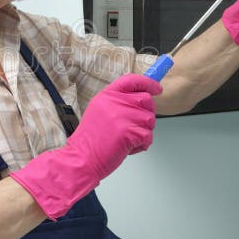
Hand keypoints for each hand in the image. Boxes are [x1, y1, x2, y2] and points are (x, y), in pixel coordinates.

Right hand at [10, 74, 161, 218]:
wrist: (81, 158)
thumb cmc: (90, 140)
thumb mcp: (99, 111)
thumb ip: (118, 102)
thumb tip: (140, 99)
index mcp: (107, 95)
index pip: (132, 80)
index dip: (148, 83)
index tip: (157, 88)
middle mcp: (115, 102)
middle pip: (147, 99)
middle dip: (146, 113)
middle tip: (134, 125)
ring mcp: (123, 116)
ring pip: (150, 119)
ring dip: (143, 132)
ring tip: (126, 139)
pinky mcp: (129, 132)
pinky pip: (148, 136)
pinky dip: (141, 145)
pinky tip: (126, 147)